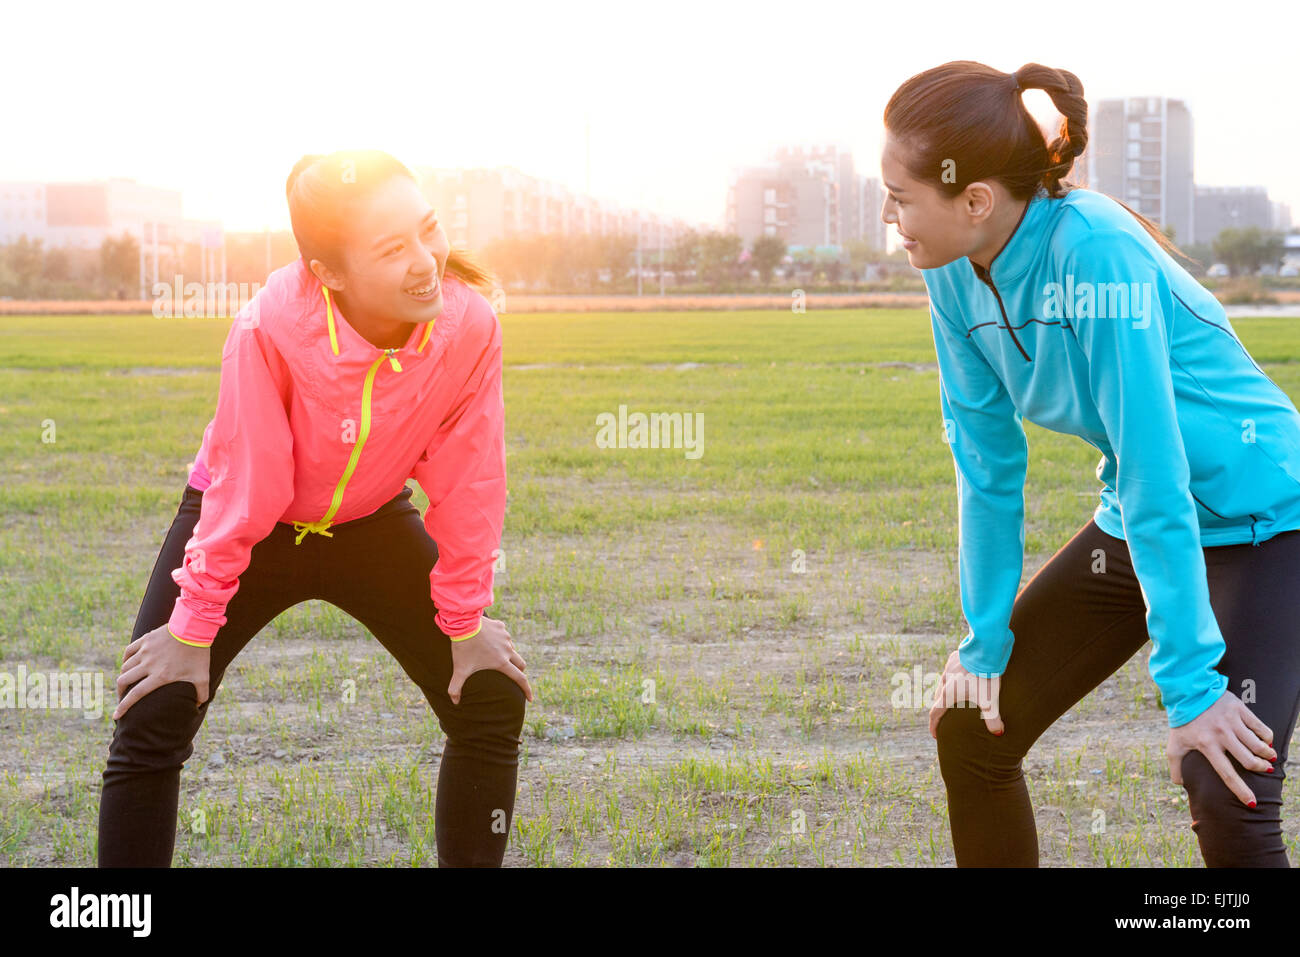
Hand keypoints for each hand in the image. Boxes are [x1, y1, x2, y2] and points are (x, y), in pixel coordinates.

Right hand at [113, 623, 211, 718]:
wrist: (195, 628)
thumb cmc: (199, 654)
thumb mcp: (203, 676)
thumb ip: (202, 694)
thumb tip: (198, 706)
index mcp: (160, 676)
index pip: (136, 694)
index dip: (124, 707)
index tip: (116, 715)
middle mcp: (149, 664)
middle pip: (124, 681)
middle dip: (120, 692)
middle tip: (122, 698)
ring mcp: (145, 651)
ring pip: (125, 667)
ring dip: (123, 676)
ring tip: (126, 682)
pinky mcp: (145, 640)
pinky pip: (128, 651)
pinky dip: (125, 660)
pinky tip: (127, 664)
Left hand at [447, 615, 532, 704]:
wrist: (463, 622)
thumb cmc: (463, 647)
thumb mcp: (459, 669)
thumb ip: (455, 688)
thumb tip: (455, 702)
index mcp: (501, 662)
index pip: (519, 679)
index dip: (526, 690)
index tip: (530, 699)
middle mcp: (507, 650)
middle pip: (520, 663)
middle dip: (519, 670)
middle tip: (512, 674)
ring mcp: (506, 637)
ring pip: (511, 648)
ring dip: (507, 654)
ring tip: (493, 655)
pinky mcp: (501, 627)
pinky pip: (503, 635)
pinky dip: (499, 640)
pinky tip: (489, 640)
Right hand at [928, 649, 1004, 737]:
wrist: (985, 651)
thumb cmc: (985, 677)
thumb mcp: (989, 701)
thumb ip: (993, 718)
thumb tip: (998, 733)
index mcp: (948, 694)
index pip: (935, 713)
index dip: (934, 725)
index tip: (934, 734)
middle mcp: (944, 681)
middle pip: (938, 698)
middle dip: (940, 709)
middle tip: (944, 717)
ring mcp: (948, 668)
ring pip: (943, 683)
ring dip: (946, 692)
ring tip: (953, 697)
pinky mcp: (954, 658)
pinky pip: (951, 670)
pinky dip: (953, 677)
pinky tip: (961, 676)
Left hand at [1167, 690, 1275, 807]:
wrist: (1187, 692)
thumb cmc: (1183, 721)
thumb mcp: (1175, 743)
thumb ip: (1176, 765)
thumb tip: (1180, 784)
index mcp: (1206, 745)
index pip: (1226, 774)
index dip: (1240, 790)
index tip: (1251, 802)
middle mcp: (1221, 734)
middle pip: (1248, 760)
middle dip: (1260, 768)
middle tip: (1264, 769)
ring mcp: (1231, 721)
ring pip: (1258, 745)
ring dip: (1266, 754)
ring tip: (1268, 757)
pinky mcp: (1239, 709)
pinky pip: (1261, 727)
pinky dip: (1267, 737)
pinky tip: (1266, 740)